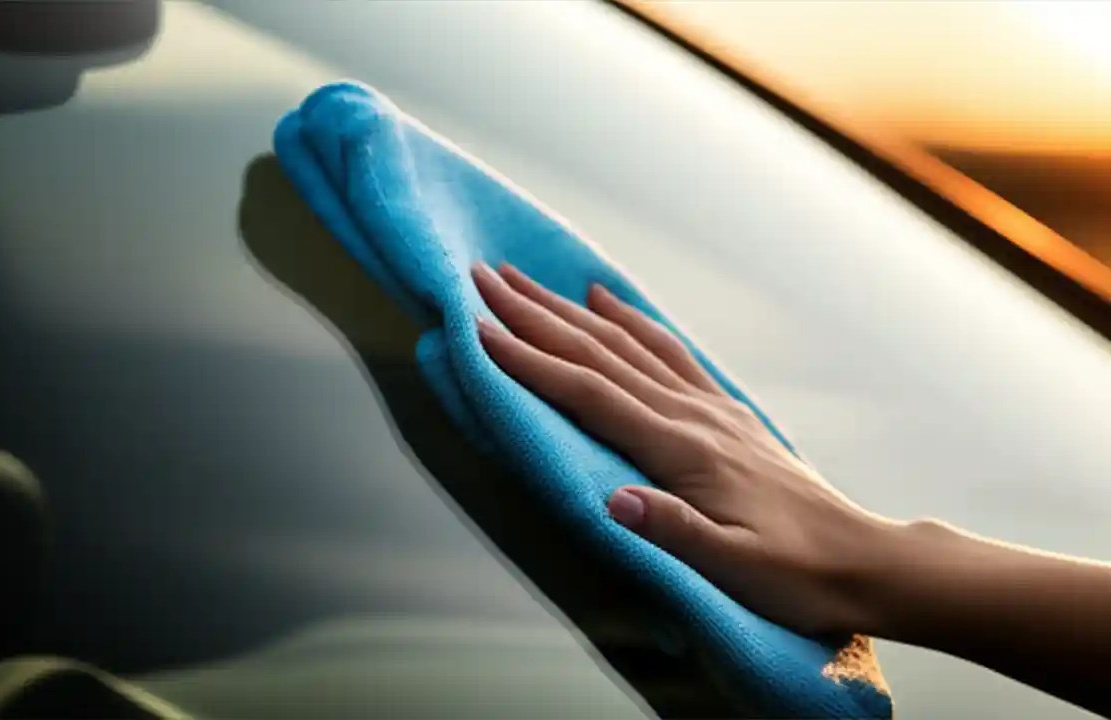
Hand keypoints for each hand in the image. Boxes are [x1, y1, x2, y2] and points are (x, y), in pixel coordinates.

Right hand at [472, 262, 896, 636]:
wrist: (861, 561)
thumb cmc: (795, 574)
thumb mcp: (734, 567)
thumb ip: (672, 529)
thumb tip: (610, 498)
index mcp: (684, 450)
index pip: (591, 394)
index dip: (532, 361)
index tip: (481, 328)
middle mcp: (692, 415)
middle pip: (599, 352)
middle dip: (535, 315)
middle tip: (483, 278)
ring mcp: (709, 407)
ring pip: (626, 342)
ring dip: (569, 308)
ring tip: (524, 279)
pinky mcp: (723, 411)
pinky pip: (667, 349)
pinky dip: (630, 317)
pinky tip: (606, 297)